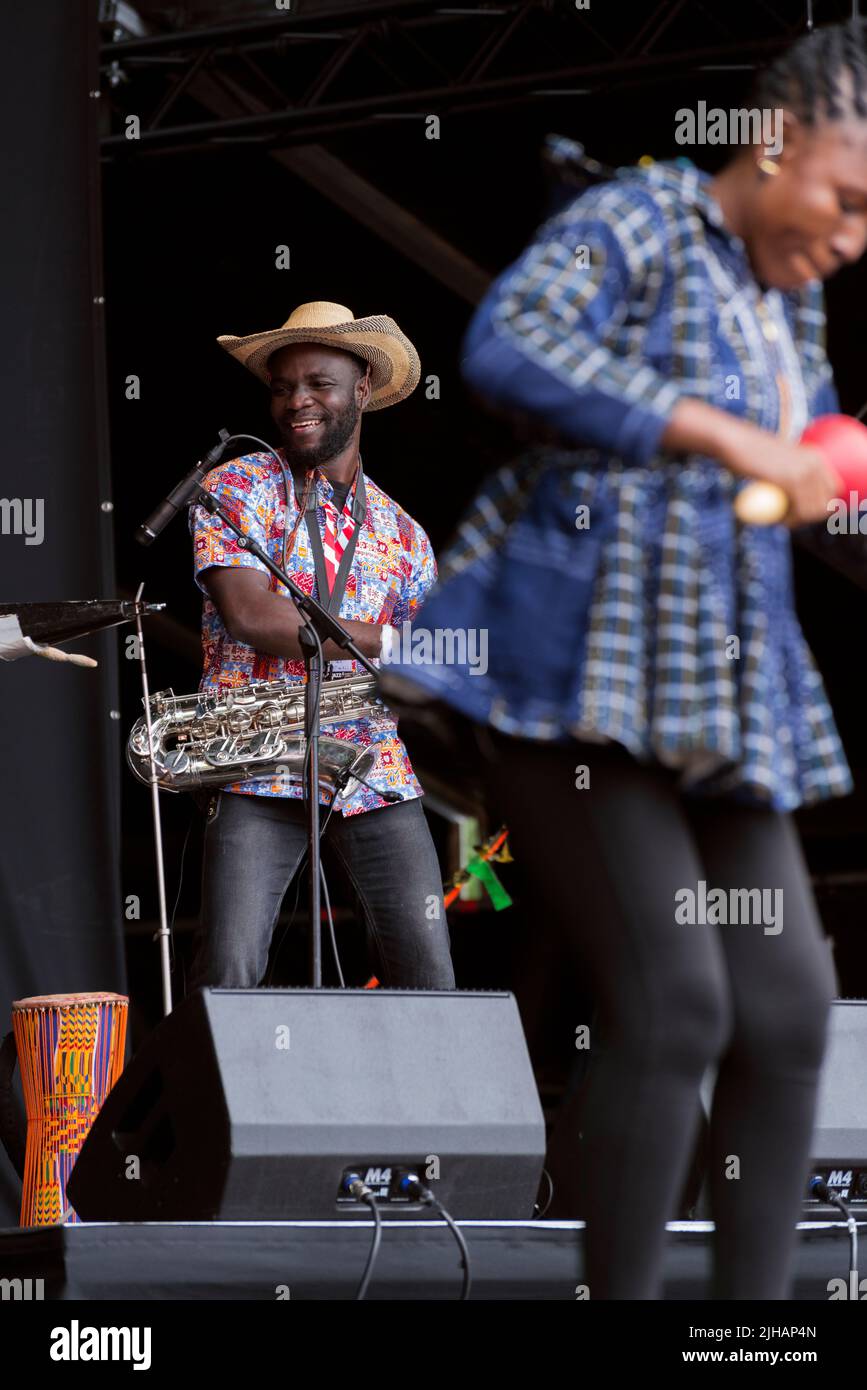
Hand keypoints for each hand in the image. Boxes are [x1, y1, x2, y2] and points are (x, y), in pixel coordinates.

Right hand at [719, 423, 841, 526]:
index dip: (822, 505)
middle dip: (810, 517)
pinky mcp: (792, 481)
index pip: (833, 489)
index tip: (804, 513)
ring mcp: (805, 471)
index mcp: (815, 457)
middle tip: (790, 520)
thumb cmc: (748, 453)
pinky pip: (799, 511)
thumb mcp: (776, 460)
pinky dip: (790, 521)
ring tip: (782, 521)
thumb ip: (789, 473)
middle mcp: (815, 463)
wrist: (734, 442)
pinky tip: (779, 521)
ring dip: (799, 522)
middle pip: (826, 502)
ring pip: (813, 510)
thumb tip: (797, 496)